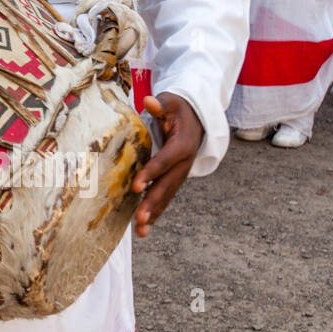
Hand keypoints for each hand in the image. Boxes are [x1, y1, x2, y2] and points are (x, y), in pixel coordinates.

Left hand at [131, 92, 202, 237]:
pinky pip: (166, 197)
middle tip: (139, 219)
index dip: (151, 173)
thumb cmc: (179, 108)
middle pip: (167, 185)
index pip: (164, 161)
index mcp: (182, 144)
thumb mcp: (171, 102)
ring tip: (140, 230)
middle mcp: (184, 163)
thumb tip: (149, 101)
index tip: (135, 186)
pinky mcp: (175, 178)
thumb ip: (160, 105)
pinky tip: (144, 227)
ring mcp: (181, 173)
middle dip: (152, 202)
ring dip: (154, 213)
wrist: (197, 118)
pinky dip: (156, 212)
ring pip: (167, 196)